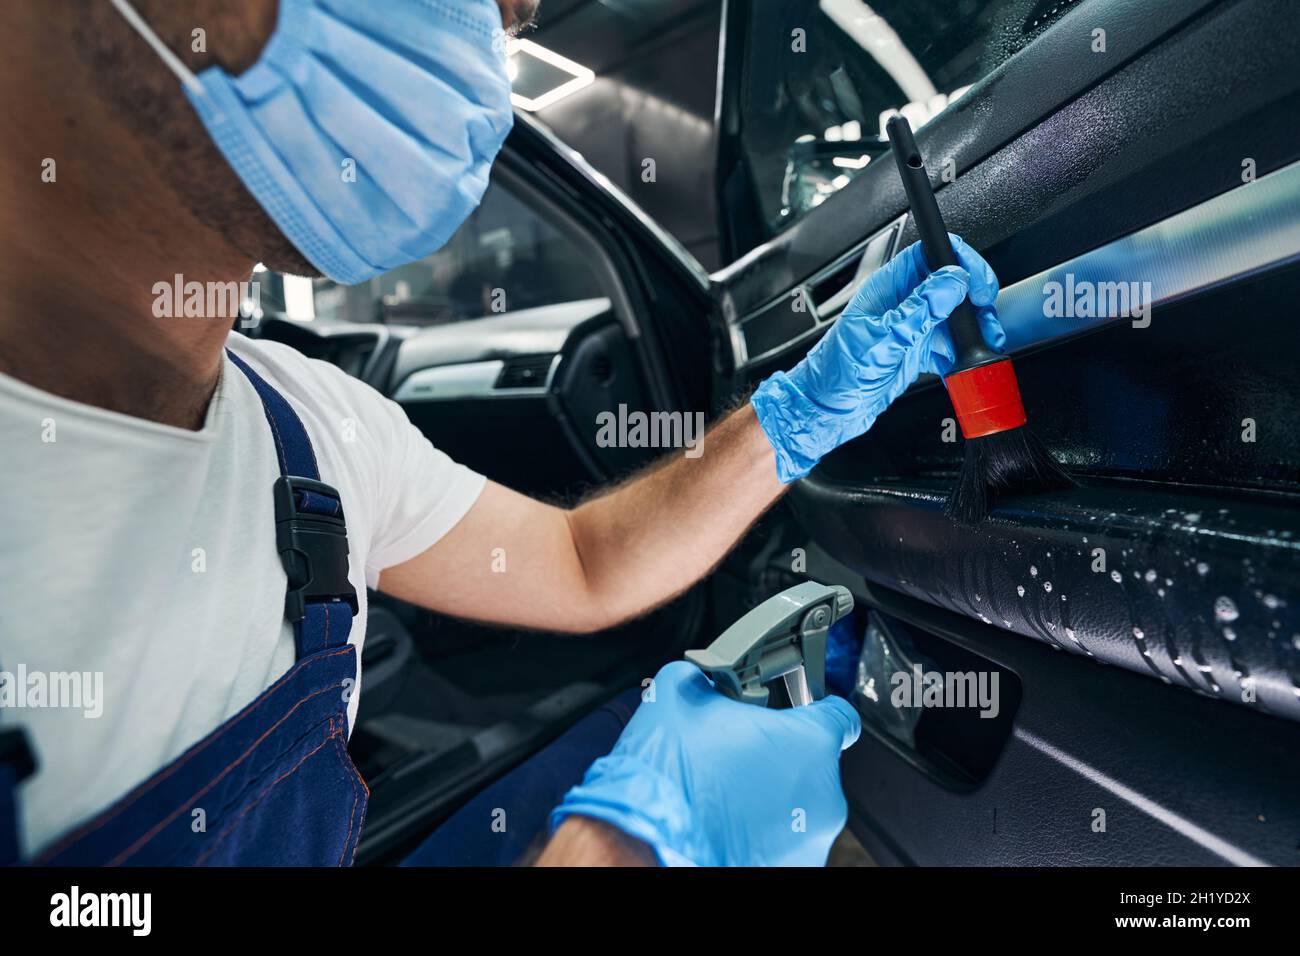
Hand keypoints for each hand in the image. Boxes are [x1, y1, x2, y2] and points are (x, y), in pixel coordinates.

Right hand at [549, 661, 860, 865]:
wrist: (645, 839)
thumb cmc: (669, 775)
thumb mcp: (680, 693)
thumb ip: (711, 677)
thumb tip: (704, 678)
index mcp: (810, 744)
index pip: (841, 716)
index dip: (817, 709)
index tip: (802, 713)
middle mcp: (823, 795)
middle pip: (812, 762)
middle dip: (779, 754)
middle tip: (735, 753)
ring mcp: (809, 840)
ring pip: (797, 802)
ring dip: (769, 794)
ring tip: (722, 792)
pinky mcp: (792, 868)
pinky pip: (782, 837)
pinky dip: (760, 829)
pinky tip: (723, 821)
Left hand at [751, 234, 1004, 481]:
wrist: (825, 411)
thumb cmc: (836, 373)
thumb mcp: (882, 339)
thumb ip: (920, 310)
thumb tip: (952, 281)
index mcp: (887, 289)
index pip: (930, 256)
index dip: (959, 261)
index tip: (977, 284)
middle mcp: (900, 304)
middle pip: (949, 285)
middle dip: (975, 299)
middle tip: (987, 317)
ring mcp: (908, 328)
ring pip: (953, 317)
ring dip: (973, 330)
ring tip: (984, 345)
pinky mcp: (914, 352)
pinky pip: (946, 347)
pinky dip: (960, 356)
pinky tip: (961, 367)